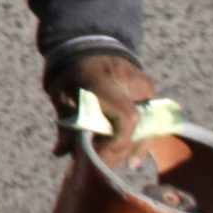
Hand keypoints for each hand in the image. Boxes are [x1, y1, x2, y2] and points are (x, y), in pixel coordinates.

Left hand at [45, 51, 161, 167]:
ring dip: (129, 150)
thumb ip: (65, 123)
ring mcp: (145, 88)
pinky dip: (139, 142)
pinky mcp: (150, 94)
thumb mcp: (61, 94)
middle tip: (102, 169)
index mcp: (106, 82)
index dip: (116, 143)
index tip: (100, 159)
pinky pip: (150, 123)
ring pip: (147, 128)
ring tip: (112, 164)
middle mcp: (132, 84)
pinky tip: (131, 160)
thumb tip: (61, 152)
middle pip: (137, 128)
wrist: (89, 43)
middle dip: (119, 153)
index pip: (126, 118)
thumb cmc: (72, 71)